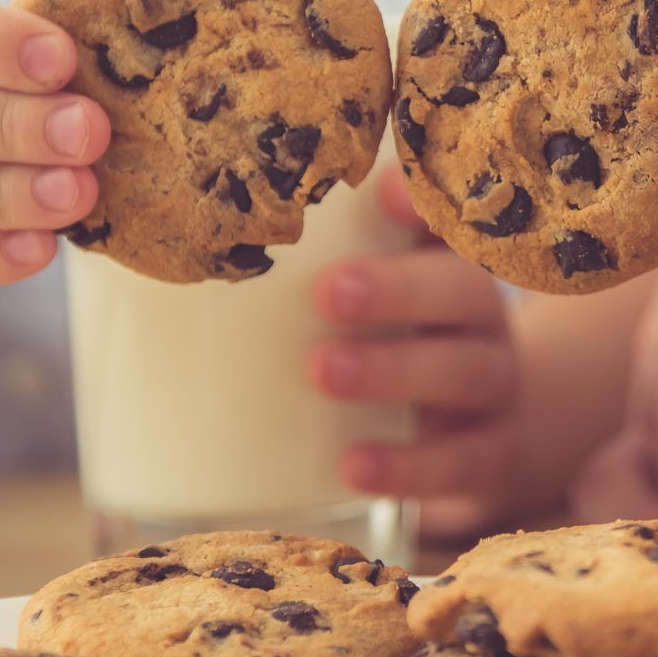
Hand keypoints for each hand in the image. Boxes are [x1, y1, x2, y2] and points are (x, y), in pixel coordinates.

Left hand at [309, 168, 526, 538]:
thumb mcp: (370, 302)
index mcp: (446, 264)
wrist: (486, 439)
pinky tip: (353, 466)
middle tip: (329, 292)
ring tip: (324, 372)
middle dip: (396, 289)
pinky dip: (408, 465)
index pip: (445, 220)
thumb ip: (300, 273)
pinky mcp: (491, 455)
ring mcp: (493, 388)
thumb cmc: (395, 348)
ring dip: (393, 370)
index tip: (379, 190)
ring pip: (464, 371)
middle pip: (461, 290)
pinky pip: (460, 461)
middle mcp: (479, 318)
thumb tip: (165, 274)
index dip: (421, 203)